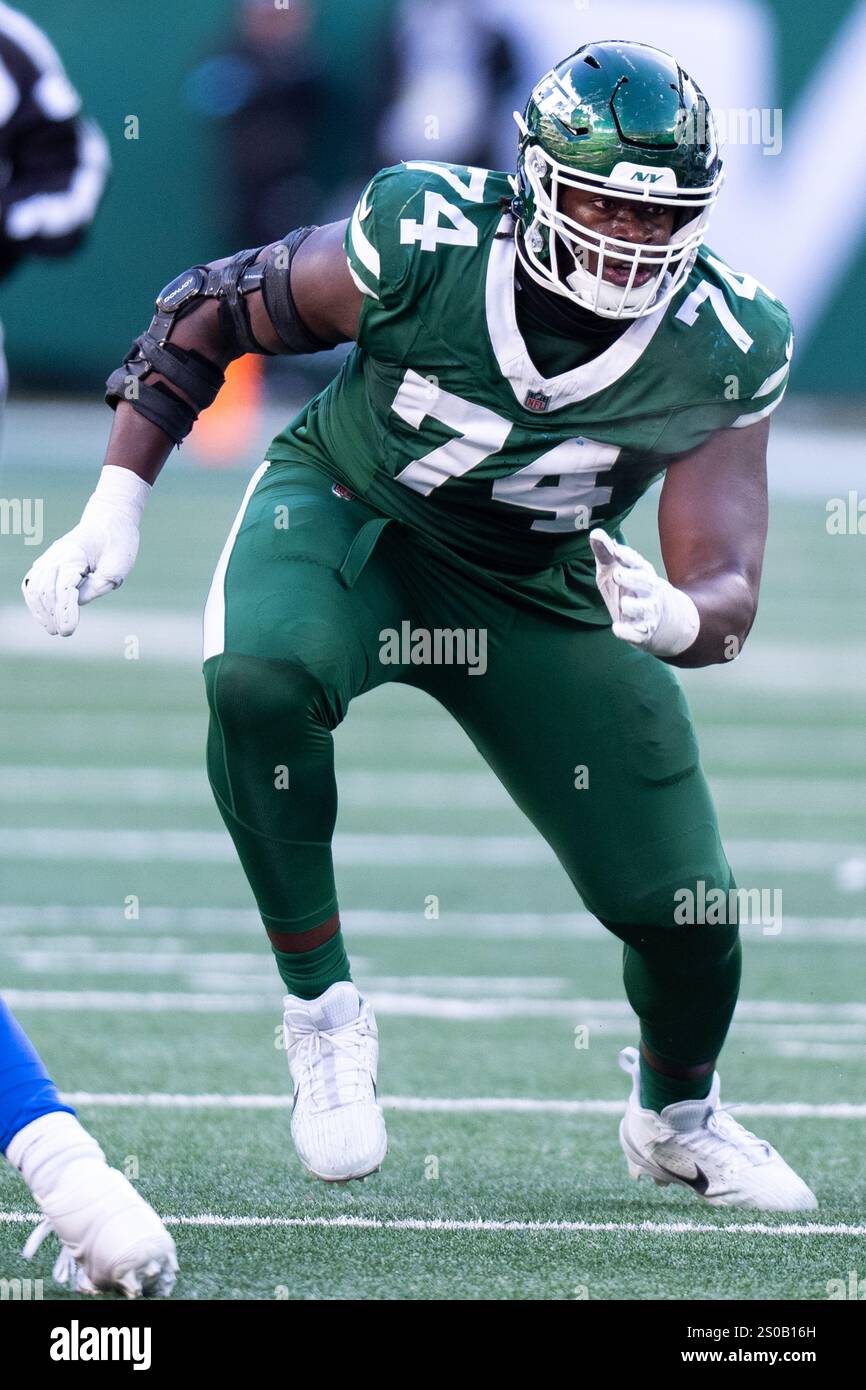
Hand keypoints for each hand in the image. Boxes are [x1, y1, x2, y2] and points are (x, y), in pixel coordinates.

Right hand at [22, 466, 149, 636]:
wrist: (109, 520)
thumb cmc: (117, 543)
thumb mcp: (118, 566)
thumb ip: (97, 585)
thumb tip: (75, 603)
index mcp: (74, 555)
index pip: (63, 589)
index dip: (65, 613)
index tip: (69, 631)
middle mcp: (56, 555)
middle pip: (45, 591)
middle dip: (53, 615)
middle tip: (65, 633)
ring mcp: (49, 557)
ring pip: (33, 587)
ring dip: (41, 611)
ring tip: (53, 629)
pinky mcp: (48, 562)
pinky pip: (32, 583)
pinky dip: (34, 601)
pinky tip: (44, 616)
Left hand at [589, 527, 699, 657]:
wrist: (661, 622)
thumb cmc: (632, 589)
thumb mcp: (617, 570)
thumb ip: (606, 554)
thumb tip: (594, 533)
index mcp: (643, 573)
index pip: (638, 562)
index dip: (628, 556)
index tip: (616, 551)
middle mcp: (650, 590)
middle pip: (645, 582)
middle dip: (632, 578)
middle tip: (617, 575)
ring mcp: (649, 611)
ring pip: (642, 608)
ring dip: (631, 606)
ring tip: (624, 604)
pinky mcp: (645, 632)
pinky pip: (636, 632)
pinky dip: (626, 631)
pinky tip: (616, 628)